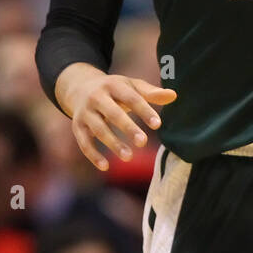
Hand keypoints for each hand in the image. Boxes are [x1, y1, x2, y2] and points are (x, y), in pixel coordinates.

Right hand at [56, 63, 176, 170]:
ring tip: (129, 156)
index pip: (131, 98)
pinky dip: (93, 155)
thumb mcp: (131, 86)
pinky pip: (84, 142)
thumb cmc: (115, 89)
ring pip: (98, 129)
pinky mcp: (77, 126)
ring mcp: (85, 112)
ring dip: (112, 143)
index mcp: (113, 85)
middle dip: (128, 128)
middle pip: (113, 113)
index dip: (144, 111)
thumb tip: (174, 96)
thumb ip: (151, 93)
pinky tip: (106, 166)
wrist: (80, 87)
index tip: (157, 125)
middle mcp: (97, 97)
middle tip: (144, 142)